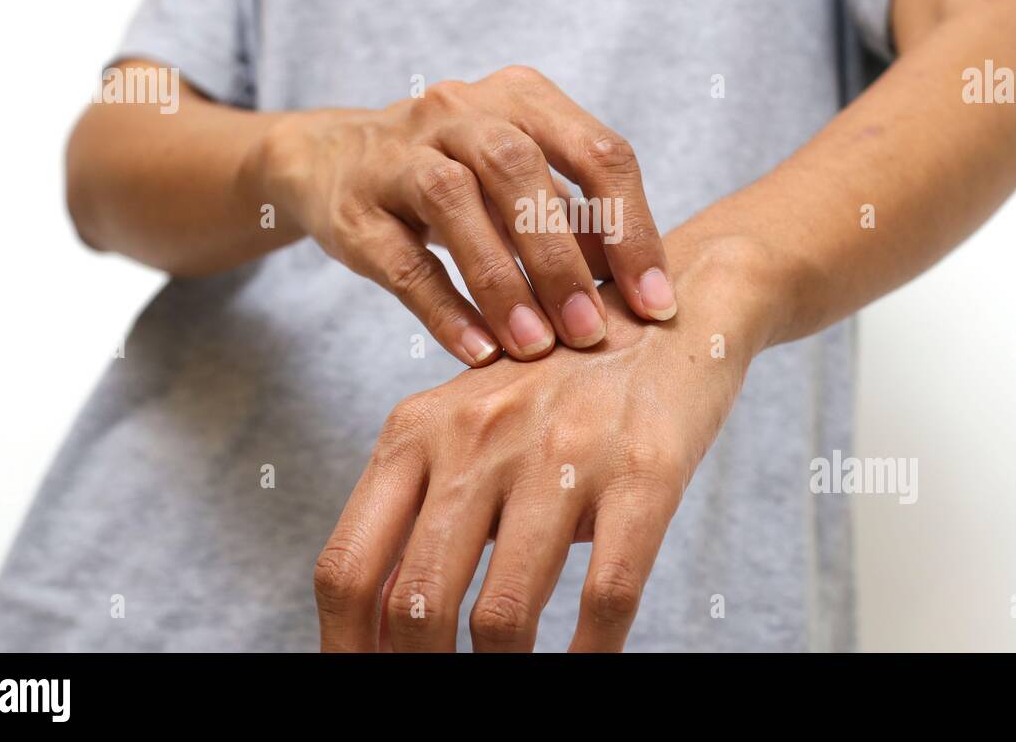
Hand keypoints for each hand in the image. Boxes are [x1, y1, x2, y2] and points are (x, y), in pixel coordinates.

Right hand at [254, 65, 673, 365]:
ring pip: (454, 203)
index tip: (656, 305)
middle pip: (521, 169)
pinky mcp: (354, 205)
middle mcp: (461, 109)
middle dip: (563, 258)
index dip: (633, 231)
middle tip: (592, 333)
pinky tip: (479, 351)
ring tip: (536, 347)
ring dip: (503, 281)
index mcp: (522, 96)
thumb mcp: (520, 180)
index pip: (598, 153)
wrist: (332, 159)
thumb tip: (643, 291)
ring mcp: (399, 151)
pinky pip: (401, 257)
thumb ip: (575, 218)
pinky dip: (445, 307)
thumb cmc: (456, 176)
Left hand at [312, 234, 771, 650]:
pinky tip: (586, 669)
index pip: (349, 565)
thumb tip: (379, 625)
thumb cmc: (560, 386)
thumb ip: (422, 505)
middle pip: (414, 602)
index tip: (358, 681)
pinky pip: (606, 597)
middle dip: (419, 675)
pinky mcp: (643, 471)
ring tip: (515, 687)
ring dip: (504, 678)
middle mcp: (477, 438)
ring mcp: (561, 453)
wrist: (671, 313)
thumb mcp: (469, 424)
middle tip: (440, 701)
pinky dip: (589, 658)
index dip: (343, 649)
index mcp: (418, 431)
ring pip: (502, 616)